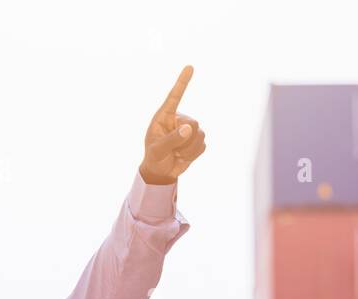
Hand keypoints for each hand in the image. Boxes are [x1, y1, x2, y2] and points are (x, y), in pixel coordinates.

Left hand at [140, 65, 205, 184]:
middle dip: (185, 140)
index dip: (182, 82)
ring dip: (188, 150)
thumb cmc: (155, 157)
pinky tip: (183, 156)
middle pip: (193, 123)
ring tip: (177, 153)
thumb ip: (171, 139)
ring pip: (200, 135)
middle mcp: (179, 119)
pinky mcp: (198, 139)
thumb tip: (189, 128)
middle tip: (173, 149)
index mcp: (164, 116)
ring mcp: (190, 129)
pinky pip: (202, 145)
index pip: (174, 96)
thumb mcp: (158, 150)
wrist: (162, 171)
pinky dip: (193, 155)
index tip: (190, 67)